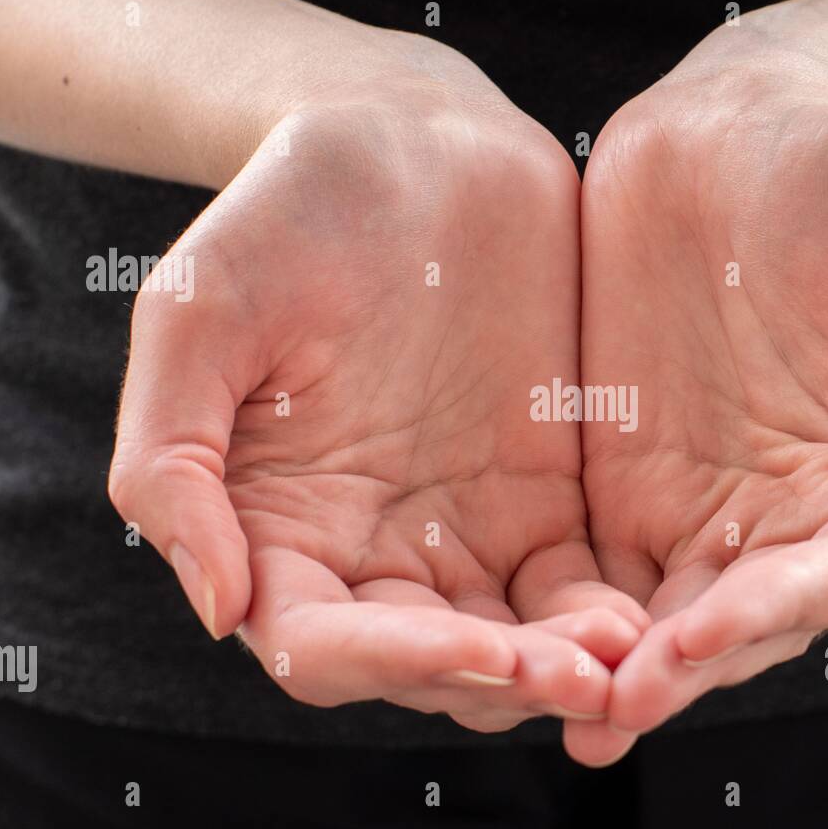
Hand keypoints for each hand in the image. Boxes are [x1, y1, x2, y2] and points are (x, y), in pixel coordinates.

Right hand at [109, 42, 645, 749]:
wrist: (409, 143)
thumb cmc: (283, 215)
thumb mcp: (196, 315)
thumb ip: (174, 464)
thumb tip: (221, 612)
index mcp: (279, 531)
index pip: (325, 647)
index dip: (395, 667)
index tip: (479, 651)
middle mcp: (373, 553)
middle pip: (435, 668)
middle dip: (504, 685)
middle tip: (585, 679)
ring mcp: (467, 533)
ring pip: (516, 647)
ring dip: (568, 669)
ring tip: (628, 656)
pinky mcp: (547, 500)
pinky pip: (582, 585)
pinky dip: (612, 614)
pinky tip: (653, 614)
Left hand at [572, 16, 827, 761]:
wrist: (752, 127)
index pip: (827, 590)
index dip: (765, 620)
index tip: (693, 641)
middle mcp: (788, 524)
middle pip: (734, 624)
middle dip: (673, 669)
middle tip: (607, 709)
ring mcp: (700, 506)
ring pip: (656, 613)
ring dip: (609, 663)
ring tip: (553, 699)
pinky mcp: (621, 478)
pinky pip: (591, 559)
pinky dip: (559, 604)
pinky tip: (512, 632)